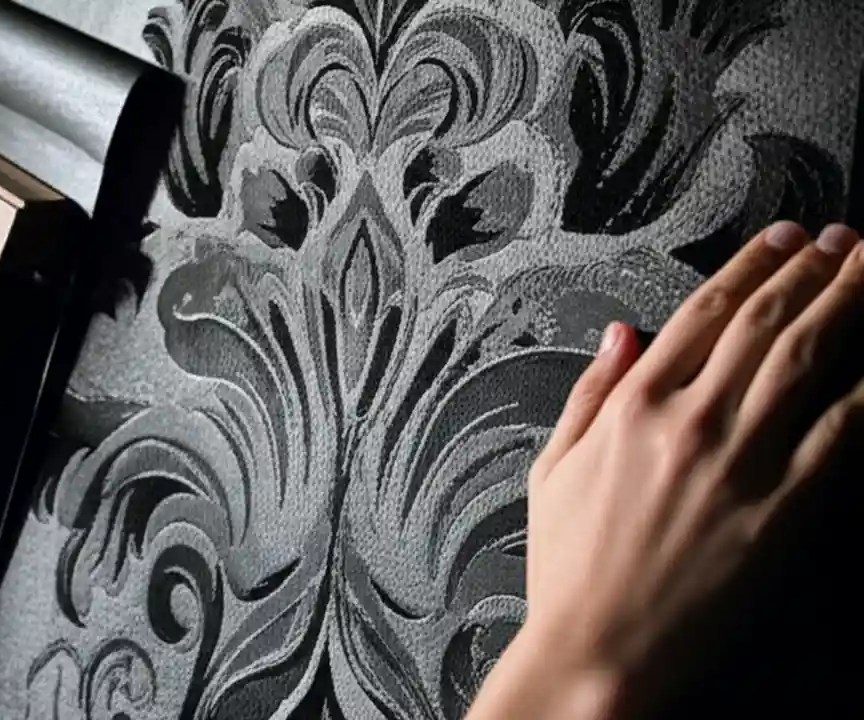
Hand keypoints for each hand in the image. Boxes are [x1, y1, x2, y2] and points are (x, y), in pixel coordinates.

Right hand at [474, 222, 863, 717]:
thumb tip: (622, 331)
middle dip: (814, 269)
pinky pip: (840, 434)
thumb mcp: (553, 468)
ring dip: (847, 304)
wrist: (600, 649)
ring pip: (807, 360)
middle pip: (765, 322)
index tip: (784, 239)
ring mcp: (740, 463)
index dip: (751, 264)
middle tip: (846, 238)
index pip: (704, 312)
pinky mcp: (783, 510)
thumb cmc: (571, 565)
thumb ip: (589, 391)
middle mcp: (689, 421)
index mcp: (632, 405)